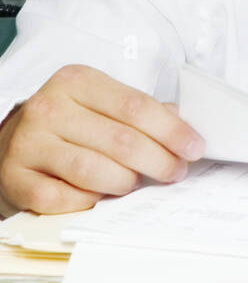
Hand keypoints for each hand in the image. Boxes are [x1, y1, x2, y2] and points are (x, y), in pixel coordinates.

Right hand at [0, 64, 205, 216]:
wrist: (13, 144)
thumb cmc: (68, 124)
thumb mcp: (100, 103)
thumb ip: (139, 111)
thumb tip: (183, 124)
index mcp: (76, 81)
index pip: (135, 107)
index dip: (172, 131)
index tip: (194, 148)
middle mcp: (49, 108)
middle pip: (121, 141)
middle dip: (158, 161)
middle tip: (174, 172)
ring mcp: (29, 144)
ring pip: (94, 171)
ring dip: (125, 182)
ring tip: (136, 183)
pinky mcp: (17, 179)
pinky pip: (66, 199)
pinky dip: (89, 201)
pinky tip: (98, 196)